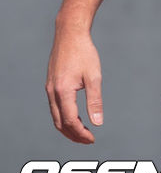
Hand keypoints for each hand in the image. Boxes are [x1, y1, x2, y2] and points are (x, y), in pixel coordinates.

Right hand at [45, 27, 102, 143]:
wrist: (69, 33)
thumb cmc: (83, 52)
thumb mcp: (93, 76)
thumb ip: (95, 100)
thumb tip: (98, 122)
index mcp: (63, 91)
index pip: (70, 122)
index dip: (81, 134)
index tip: (92, 138)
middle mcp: (53, 92)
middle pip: (60, 123)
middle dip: (73, 135)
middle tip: (87, 140)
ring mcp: (50, 88)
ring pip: (55, 116)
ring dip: (67, 127)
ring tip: (82, 131)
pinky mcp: (51, 83)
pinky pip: (54, 106)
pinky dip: (63, 116)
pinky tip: (75, 115)